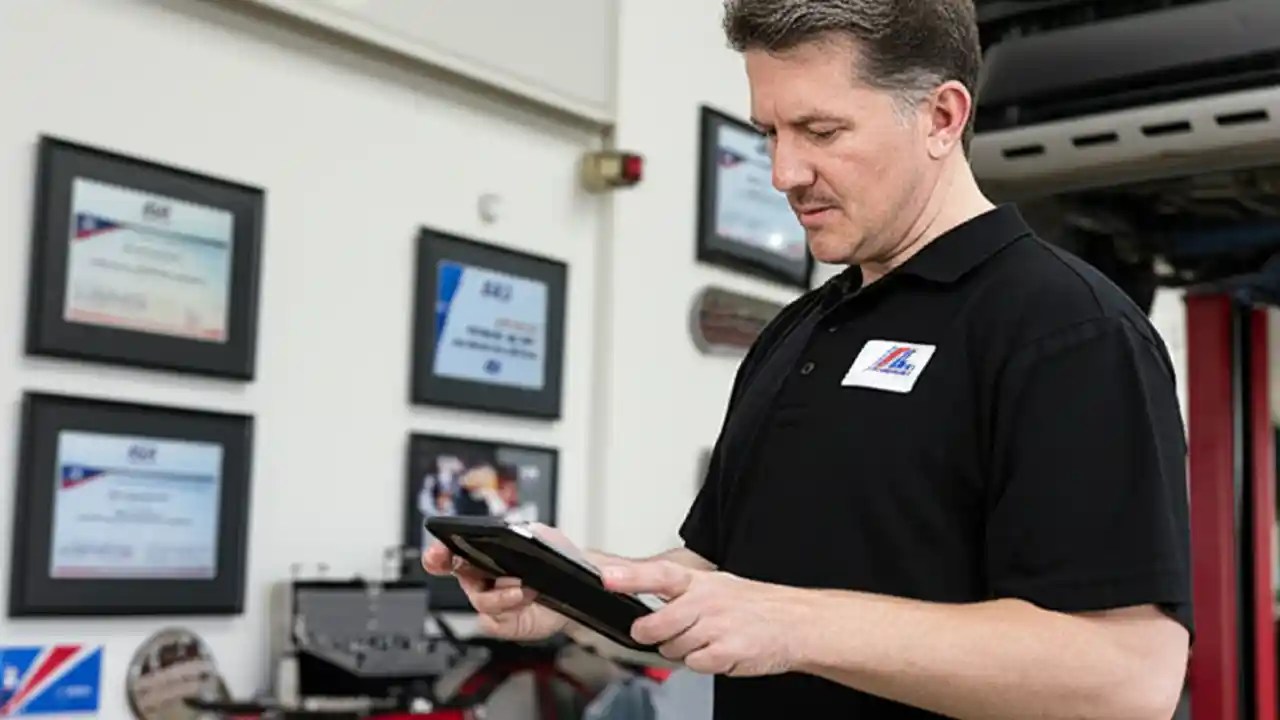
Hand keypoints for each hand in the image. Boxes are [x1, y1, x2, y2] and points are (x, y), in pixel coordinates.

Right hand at [421, 522, 575, 640]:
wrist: (578, 587)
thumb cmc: (557, 560)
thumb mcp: (540, 536)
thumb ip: (519, 533)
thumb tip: (507, 534)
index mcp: (485, 553)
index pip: (454, 553)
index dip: (439, 555)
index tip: (435, 555)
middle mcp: (484, 578)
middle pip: (461, 577)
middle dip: (467, 575)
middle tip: (483, 571)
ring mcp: (493, 601)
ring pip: (480, 601)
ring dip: (502, 594)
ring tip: (523, 589)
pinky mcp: (503, 623)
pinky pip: (492, 621)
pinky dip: (509, 610)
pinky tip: (524, 601)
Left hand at [600, 560, 804, 676]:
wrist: (795, 622)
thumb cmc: (754, 605)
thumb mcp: (717, 585)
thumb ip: (681, 593)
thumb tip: (647, 604)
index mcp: (701, 581)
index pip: (659, 575)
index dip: (630, 577)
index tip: (606, 578)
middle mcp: (706, 601)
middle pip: (657, 623)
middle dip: (650, 633)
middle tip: (653, 632)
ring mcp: (717, 627)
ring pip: (674, 648)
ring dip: (684, 650)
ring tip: (706, 639)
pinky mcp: (726, 651)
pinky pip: (696, 664)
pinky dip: (704, 663)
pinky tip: (719, 651)